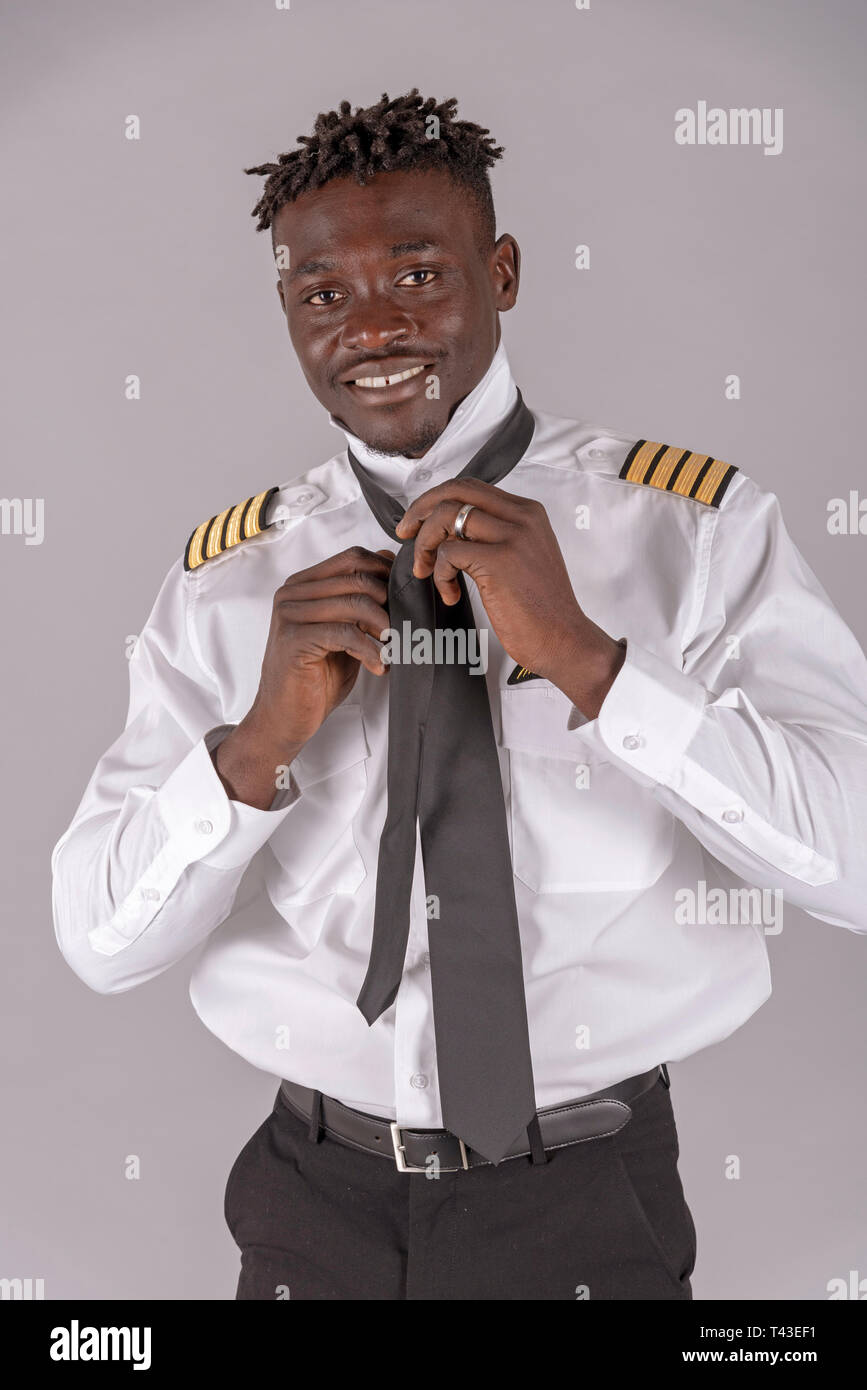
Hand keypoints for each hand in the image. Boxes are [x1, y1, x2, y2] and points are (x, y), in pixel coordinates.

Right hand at [214, 546, 393, 806]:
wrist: (285, 717)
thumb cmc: (317, 676)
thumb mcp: (345, 631)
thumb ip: (360, 601)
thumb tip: (388, 563)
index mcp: (302, 585)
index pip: (352, 557)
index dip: (385, 573)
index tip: (404, 598)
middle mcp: (291, 594)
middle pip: (357, 577)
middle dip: (389, 602)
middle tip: (403, 628)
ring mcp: (289, 615)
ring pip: (354, 603)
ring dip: (383, 627)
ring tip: (393, 648)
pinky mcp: (293, 640)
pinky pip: (345, 633)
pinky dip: (370, 650)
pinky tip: (379, 667)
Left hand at [395, 479, 623, 716]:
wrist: (563, 639)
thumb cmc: (541, 608)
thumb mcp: (522, 557)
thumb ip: (493, 536)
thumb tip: (449, 529)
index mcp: (528, 513)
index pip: (471, 487)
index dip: (436, 500)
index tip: (418, 521)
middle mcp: (522, 518)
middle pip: (455, 492)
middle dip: (420, 510)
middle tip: (405, 534)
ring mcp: (512, 537)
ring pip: (446, 517)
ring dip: (424, 545)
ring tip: (425, 570)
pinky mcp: (499, 561)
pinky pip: (448, 553)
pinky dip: (438, 574)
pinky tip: (450, 594)